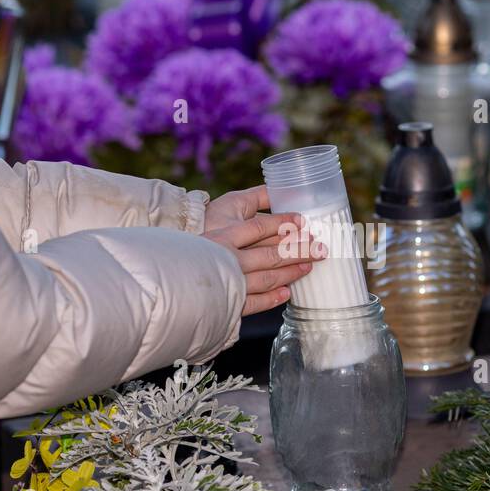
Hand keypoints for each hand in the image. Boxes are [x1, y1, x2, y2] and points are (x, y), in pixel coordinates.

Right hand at [203, 185, 325, 315]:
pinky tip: (286, 292)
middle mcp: (227, 258)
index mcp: (224, 235)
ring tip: (308, 266)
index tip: (303, 222)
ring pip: (267, 278)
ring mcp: (228, 281)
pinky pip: (253, 302)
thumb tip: (278, 188)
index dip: (284, 224)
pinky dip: (271, 299)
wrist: (169, 267)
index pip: (260, 227)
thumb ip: (253, 198)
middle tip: (320, 248)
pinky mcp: (225, 300)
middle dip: (299, 251)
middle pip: (271, 254)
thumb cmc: (199, 230)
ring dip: (291, 272)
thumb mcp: (225, 206)